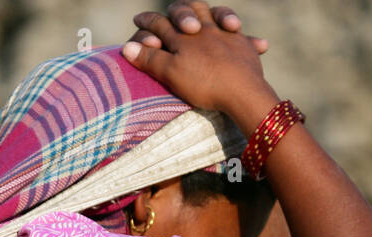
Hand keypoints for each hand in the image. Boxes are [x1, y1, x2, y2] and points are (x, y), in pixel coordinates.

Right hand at [121, 2, 273, 117]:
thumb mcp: (170, 72)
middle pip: (190, 9)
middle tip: (172, 20)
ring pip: (215, 14)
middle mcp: (204, 29)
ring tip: (205, 21)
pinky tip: (238, 34)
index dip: (147, 21)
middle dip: (178, 11)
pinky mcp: (244, 47)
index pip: (160, 22)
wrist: (242, 91)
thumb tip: (127, 47)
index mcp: (183, 36)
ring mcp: (226, 35)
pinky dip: (238, 33)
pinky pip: (241, 36)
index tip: (138, 18)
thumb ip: (150, 58)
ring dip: (210, 13)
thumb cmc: (203, 82)